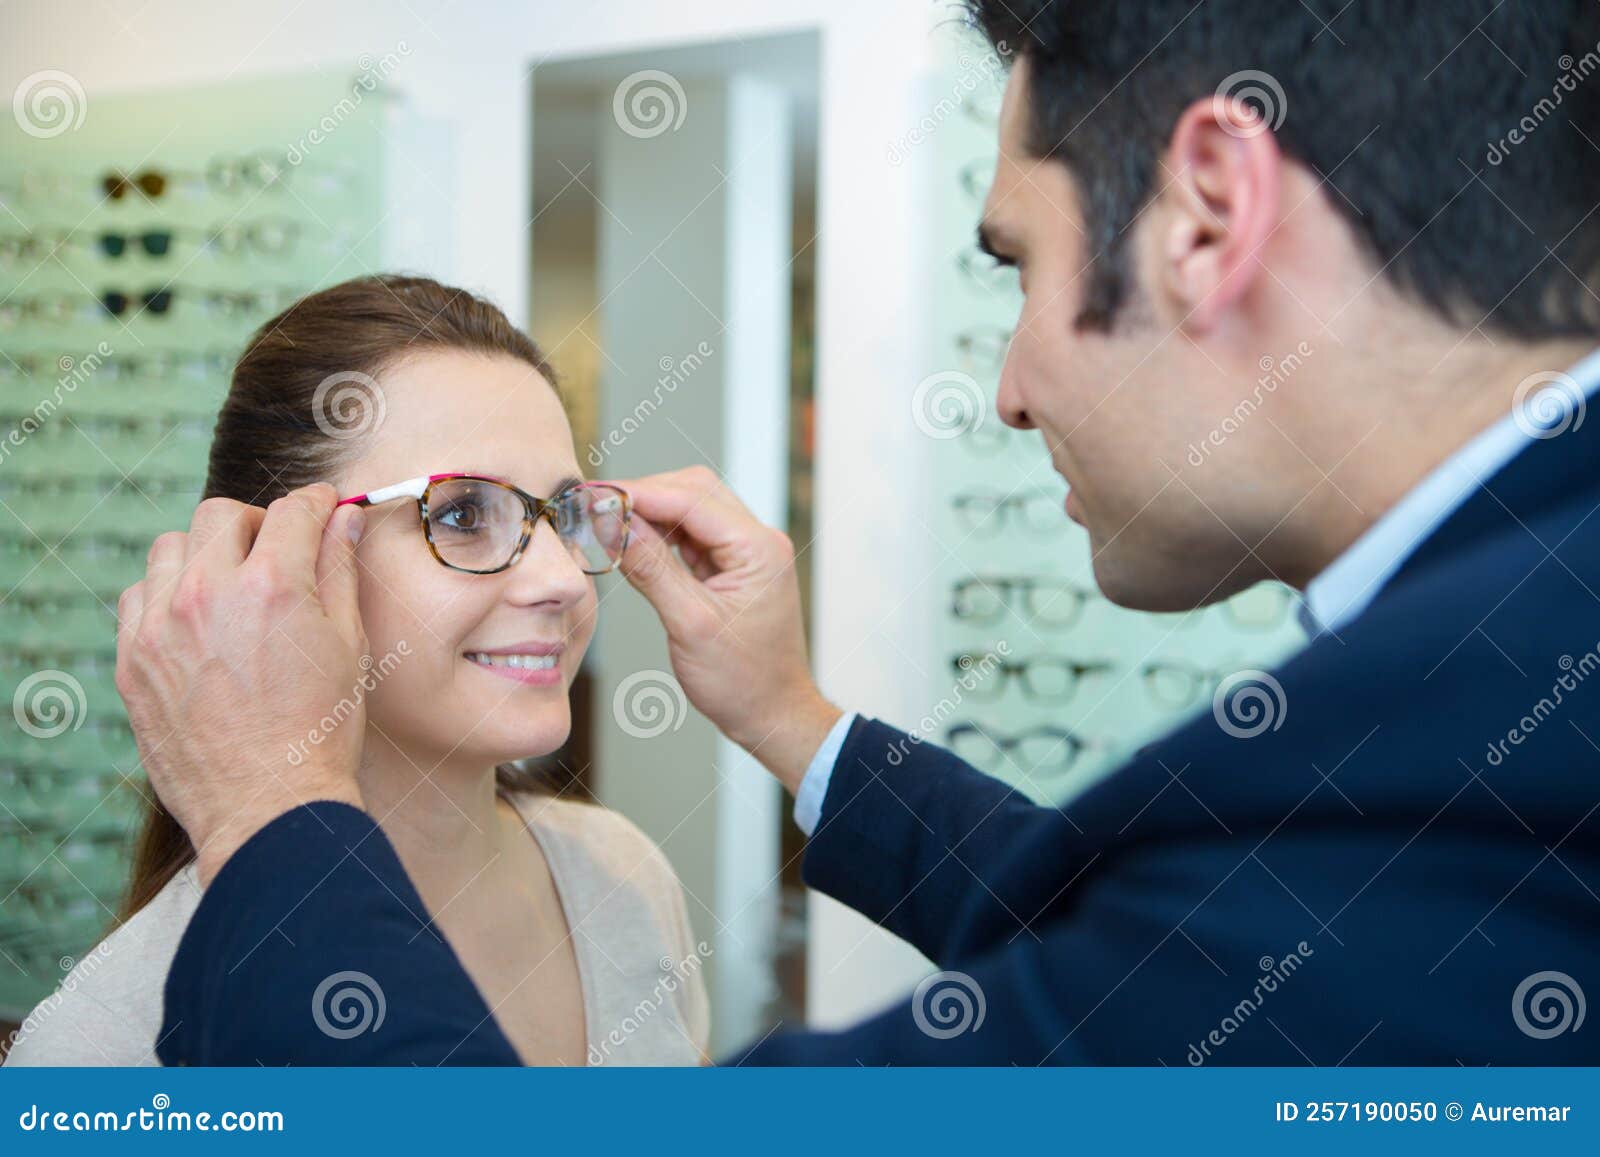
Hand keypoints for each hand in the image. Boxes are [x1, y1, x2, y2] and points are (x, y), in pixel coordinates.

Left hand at [115, 483, 369, 884]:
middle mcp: (207, 594)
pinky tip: (195, 620)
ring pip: (171, 548)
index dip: (316, 504)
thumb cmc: (321, 731)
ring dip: (203, 553)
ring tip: (230, 586)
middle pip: (220, 515)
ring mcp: (161, 627)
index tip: (324, 509)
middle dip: (256, 522)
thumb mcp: (349, 645)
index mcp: (273, 586)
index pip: (291, 510)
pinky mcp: (133, 660)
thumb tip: (342, 521)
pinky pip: (138, 596)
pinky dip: (166, 593)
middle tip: (277, 549)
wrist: (268, 805)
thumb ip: (340, 572)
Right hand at [613, 466, 841, 794]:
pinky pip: (693, 536)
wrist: (772, 714)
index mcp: (758, 549)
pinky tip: (634, 544)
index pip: (691, 499)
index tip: (596, 495)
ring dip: (651, 513)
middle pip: (694, 491)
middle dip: (645, 495)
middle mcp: (759, 541)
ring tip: (609, 526)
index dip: (639, 493)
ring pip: (692, 509)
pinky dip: (662, 535)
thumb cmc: (742, 681)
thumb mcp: (689, 624)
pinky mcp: (733, 567)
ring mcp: (747, 553)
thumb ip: (652, 568)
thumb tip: (615, 524)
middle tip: (597, 508)